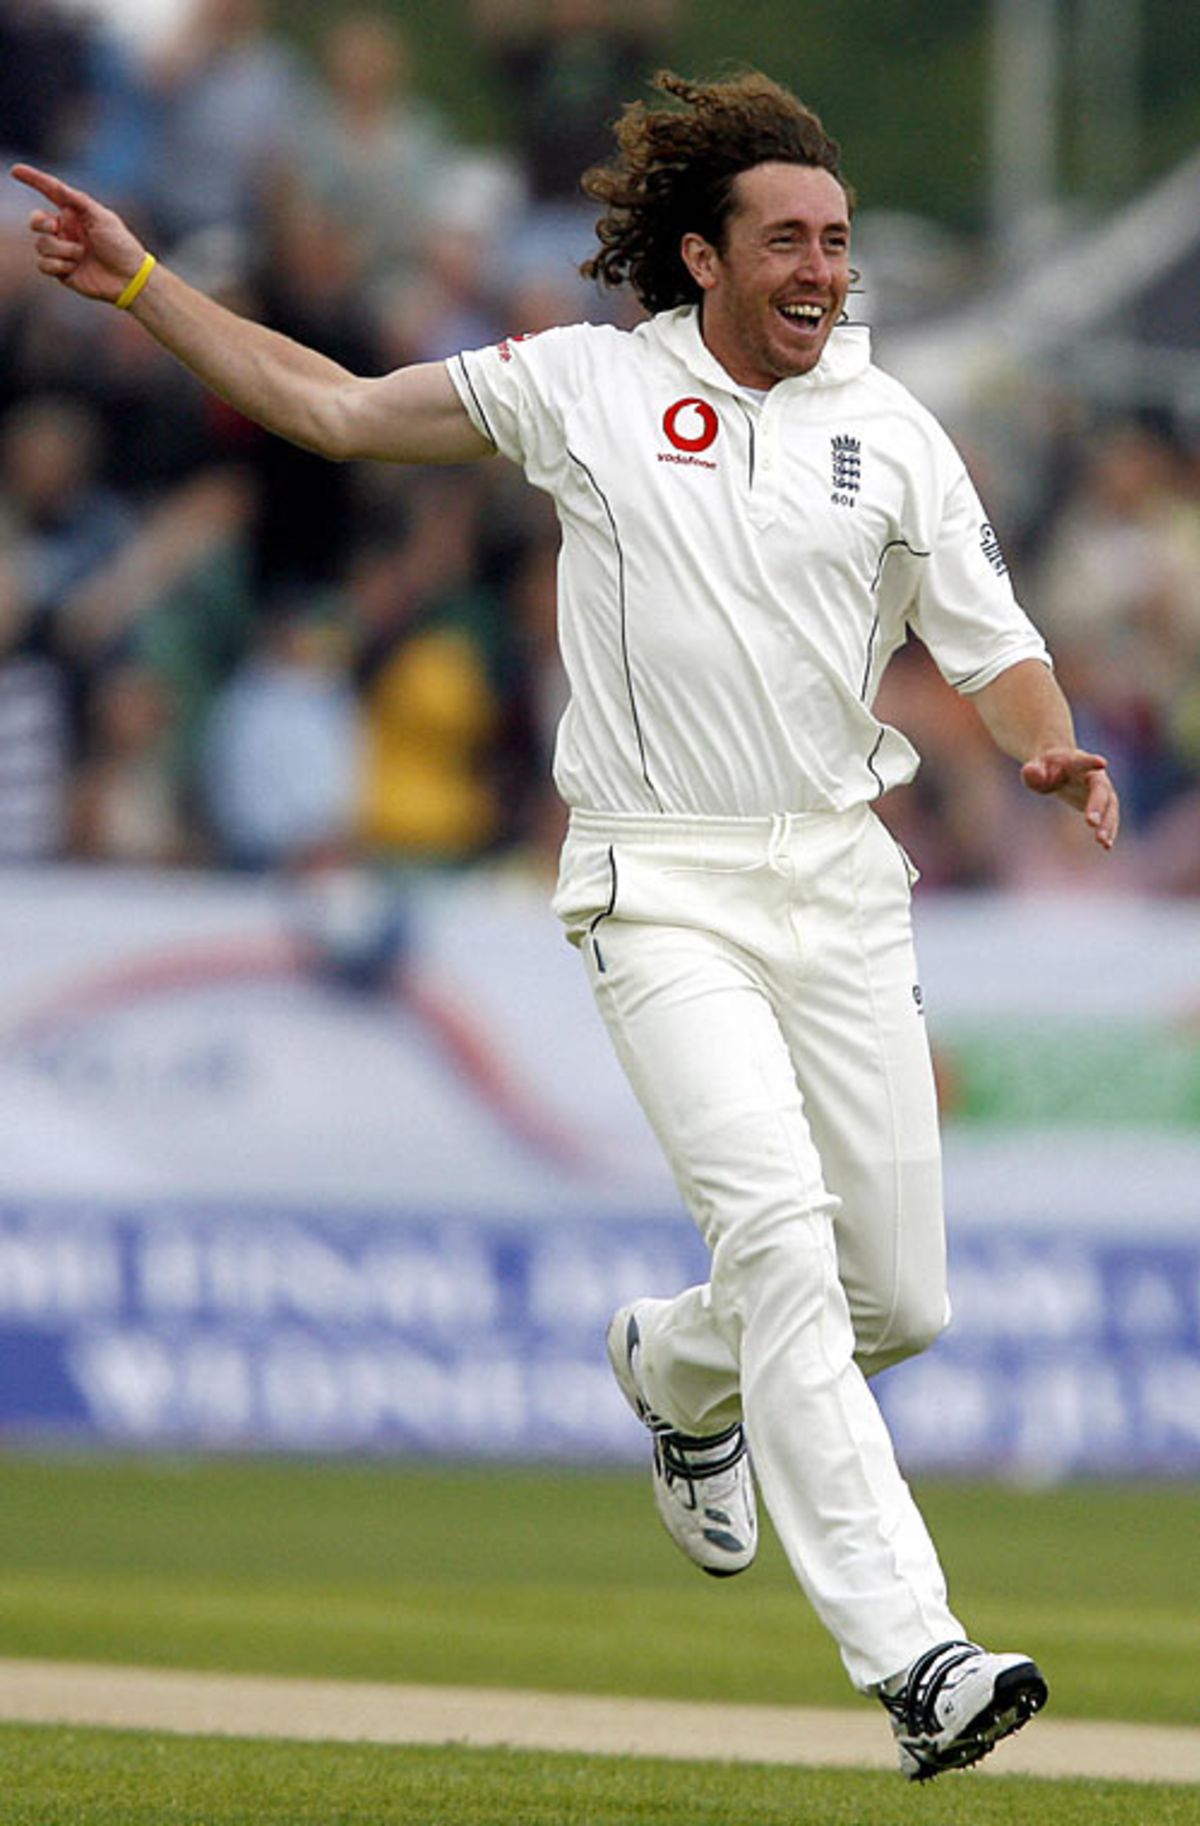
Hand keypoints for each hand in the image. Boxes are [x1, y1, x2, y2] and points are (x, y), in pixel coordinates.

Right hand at [10, 163, 147, 304]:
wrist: (128, 278)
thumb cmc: (120, 244)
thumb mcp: (101, 216)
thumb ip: (77, 200)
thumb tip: (56, 186)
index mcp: (74, 213)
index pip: (49, 193)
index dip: (32, 180)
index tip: (16, 170)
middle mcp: (65, 230)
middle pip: (36, 221)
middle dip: (40, 223)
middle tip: (54, 227)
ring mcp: (62, 251)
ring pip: (41, 245)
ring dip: (62, 249)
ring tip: (82, 255)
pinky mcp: (60, 271)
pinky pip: (44, 264)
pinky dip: (58, 265)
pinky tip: (75, 268)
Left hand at [1021, 746, 1119, 849]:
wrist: (1059, 769)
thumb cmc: (1044, 769)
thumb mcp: (1034, 768)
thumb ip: (1033, 772)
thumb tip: (1033, 774)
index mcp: (1075, 762)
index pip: (1083, 761)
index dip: (1091, 762)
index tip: (1103, 763)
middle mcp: (1094, 775)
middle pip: (1100, 789)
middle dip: (1097, 804)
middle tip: (1091, 823)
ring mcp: (1102, 790)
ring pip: (1110, 806)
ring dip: (1107, 823)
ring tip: (1102, 842)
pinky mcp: (1104, 805)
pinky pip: (1110, 818)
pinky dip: (1109, 831)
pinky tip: (1106, 846)